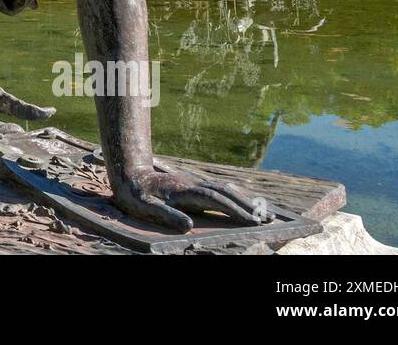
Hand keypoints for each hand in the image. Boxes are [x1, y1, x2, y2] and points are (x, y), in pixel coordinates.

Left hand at [111, 165, 272, 232]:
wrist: (128, 172)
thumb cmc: (135, 194)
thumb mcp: (145, 208)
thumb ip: (166, 215)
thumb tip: (188, 224)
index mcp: (183, 191)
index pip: (215, 200)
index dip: (234, 210)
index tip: (252, 221)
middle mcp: (192, 184)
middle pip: (225, 192)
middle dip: (247, 205)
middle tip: (269, 218)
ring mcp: (193, 183)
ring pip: (224, 189)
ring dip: (244, 199)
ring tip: (263, 212)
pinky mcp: (192, 185)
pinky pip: (218, 190)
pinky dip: (234, 196)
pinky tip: (242, 203)